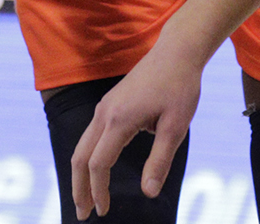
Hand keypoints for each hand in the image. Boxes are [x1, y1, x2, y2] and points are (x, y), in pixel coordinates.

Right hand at [70, 39, 203, 218]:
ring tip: (86, 198)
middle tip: (82, 214)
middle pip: (80, 156)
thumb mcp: (176, 127)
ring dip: (81, 174)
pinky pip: (91, 135)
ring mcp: (105, 107)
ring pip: (82, 145)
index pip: (99, 164)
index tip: (103, 211)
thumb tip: (149, 193)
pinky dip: (88, 157)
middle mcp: (105, 113)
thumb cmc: (180, 87)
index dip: (98, 191)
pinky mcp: (110, 104)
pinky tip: (96, 170)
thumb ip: (160, 161)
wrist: (176, 52)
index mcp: (119, 120)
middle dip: (79, 187)